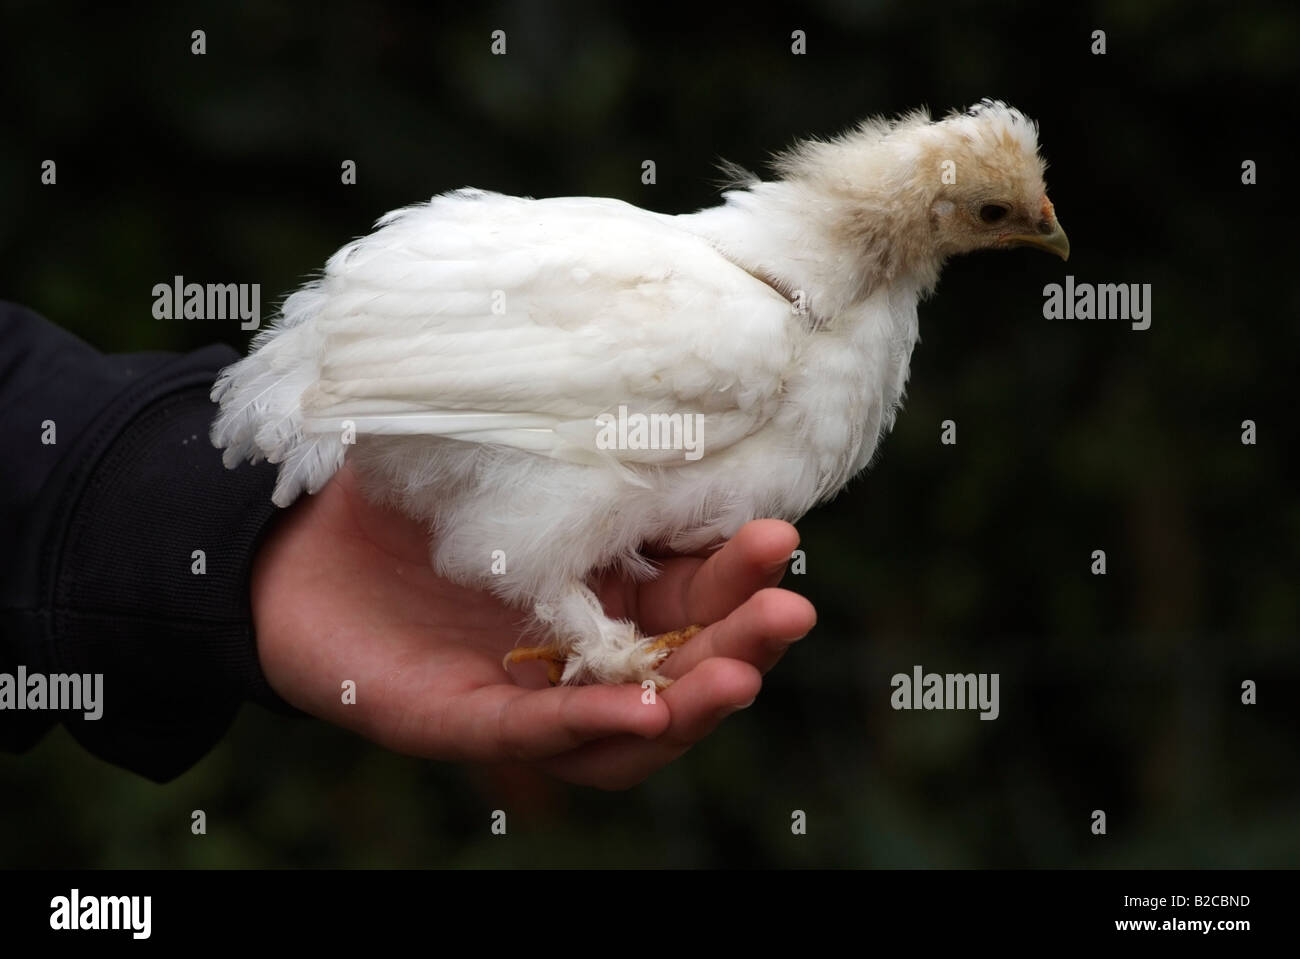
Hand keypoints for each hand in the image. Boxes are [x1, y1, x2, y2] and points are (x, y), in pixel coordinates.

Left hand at [251, 465, 814, 788]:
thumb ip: (573, 429)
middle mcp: (576, 646)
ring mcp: (523, 688)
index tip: (779, 534)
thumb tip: (662, 370)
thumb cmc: (403, 484)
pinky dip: (592, 727)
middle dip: (741, 642)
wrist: (285, 533)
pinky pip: (534, 733)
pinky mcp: (457, 717)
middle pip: (679, 662)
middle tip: (788, 612)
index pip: (689, 594)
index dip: (738, 576)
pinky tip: (645, 709)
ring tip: (739, 676)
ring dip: (692, 702)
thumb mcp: (500, 444)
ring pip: (630, 724)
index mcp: (600, 582)